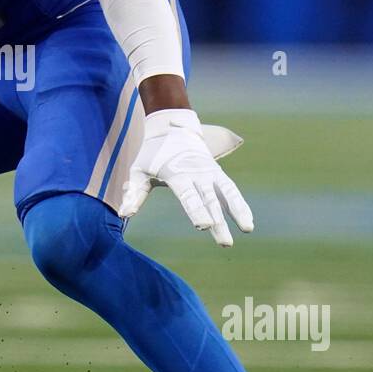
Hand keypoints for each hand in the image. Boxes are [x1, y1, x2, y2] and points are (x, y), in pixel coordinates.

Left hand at [120, 108, 253, 246]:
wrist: (173, 129)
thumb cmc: (152, 154)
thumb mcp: (138, 169)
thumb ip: (134, 192)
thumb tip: (124, 213)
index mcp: (177, 173)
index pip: (188, 195)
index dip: (196, 210)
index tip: (204, 225)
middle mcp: (197, 173)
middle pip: (209, 200)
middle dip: (218, 221)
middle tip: (225, 242)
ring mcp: (210, 173)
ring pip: (227, 193)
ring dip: (237, 211)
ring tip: (247, 229)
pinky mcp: (218, 174)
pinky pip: (232, 190)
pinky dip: (240, 204)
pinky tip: (247, 222)